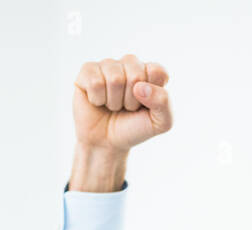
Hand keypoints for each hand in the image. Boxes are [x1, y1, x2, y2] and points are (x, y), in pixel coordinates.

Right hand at [69, 55, 171, 191]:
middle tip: (126, 108)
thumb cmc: (134, 129)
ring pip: (114, 78)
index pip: (157, 71)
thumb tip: (140, 87)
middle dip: (131, 101)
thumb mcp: (161, 123)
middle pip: (136, 75)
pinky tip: (98, 101)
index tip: (145, 106)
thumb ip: (164, 102)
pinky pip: (95, 81)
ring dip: (114, 101)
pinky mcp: (88, 71)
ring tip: (112, 105)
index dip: (152, 95)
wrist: (106, 143)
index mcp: (150, 71)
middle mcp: (130, 64)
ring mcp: (108, 65)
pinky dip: (97, 99)